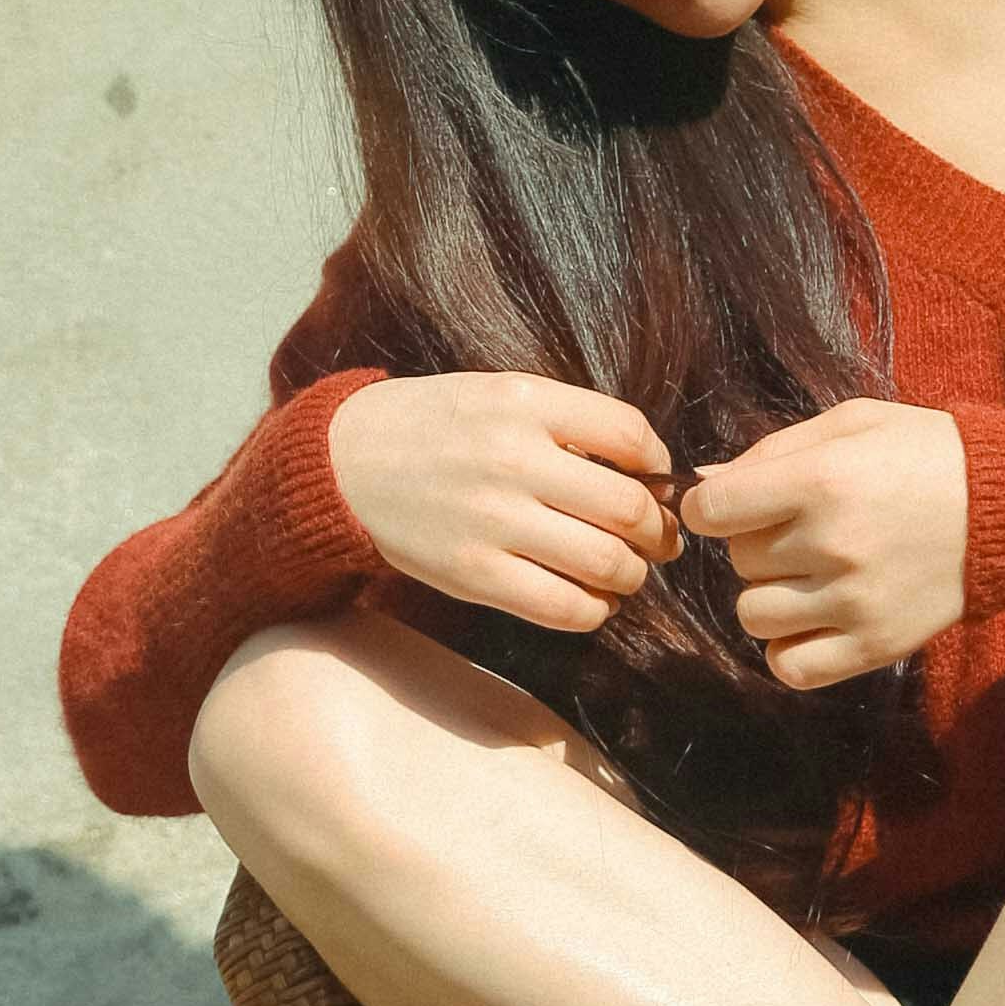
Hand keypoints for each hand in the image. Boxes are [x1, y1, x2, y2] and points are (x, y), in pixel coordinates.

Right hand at [327, 374, 679, 636]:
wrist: (344, 462)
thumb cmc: (437, 427)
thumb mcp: (500, 394)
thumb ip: (569, 422)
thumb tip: (649, 472)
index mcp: (525, 403)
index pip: (629, 435)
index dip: (660, 464)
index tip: (657, 480)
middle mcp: (513, 459)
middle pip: (629, 507)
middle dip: (657, 531)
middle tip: (657, 539)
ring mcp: (491, 520)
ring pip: (605, 563)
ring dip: (632, 575)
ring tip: (625, 572)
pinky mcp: (471, 573)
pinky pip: (560, 607)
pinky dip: (593, 611)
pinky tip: (591, 601)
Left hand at [679, 402, 968, 689]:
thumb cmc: (925, 453)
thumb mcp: (851, 425)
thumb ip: (772, 450)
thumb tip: (702, 485)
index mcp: (822, 481)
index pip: (712, 512)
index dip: (708, 508)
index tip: (729, 507)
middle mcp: (833, 545)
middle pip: (738, 561)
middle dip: (756, 543)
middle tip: (800, 529)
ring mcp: (855, 602)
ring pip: (753, 615)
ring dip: (770, 594)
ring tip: (809, 574)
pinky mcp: (877, 645)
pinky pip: (791, 667)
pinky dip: (789, 649)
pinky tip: (813, 620)